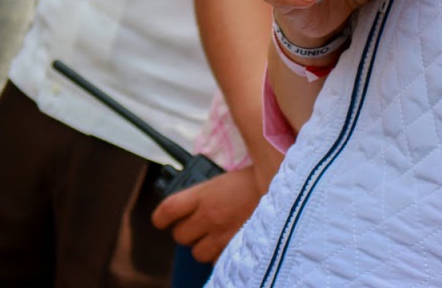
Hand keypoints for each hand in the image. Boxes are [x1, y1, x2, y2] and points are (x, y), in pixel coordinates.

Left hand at [150, 167, 264, 263]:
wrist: (282, 188)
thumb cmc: (254, 181)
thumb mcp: (222, 180)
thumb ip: (203, 195)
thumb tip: (187, 207)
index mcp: (203, 195)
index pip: (167, 210)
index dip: (159, 218)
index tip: (161, 220)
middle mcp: (209, 216)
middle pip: (179, 236)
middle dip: (186, 232)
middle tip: (197, 226)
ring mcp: (222, 234)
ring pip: (197, 253)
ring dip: (202, 246)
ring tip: (214, 236)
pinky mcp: (236, 248)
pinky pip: (217, 260)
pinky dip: (220, 255)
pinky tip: (228, 243)